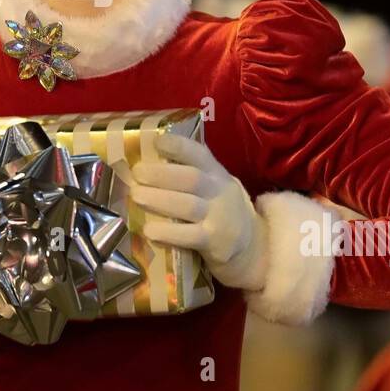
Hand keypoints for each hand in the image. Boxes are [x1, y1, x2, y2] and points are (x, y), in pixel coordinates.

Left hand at [131, 133, 266, 289]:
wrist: (253, 248)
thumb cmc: (220, 212)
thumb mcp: (212, 188)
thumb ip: (186, 177)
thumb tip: (138, 166)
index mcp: (216, 173)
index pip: (199, 154)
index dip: (179, 146)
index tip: (157, 142)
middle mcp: (220, 192)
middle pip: (192, 178)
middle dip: (161, 174)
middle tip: (136, 173)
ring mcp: (220, 218)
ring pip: (188, 206)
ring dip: (159, 200)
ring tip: (136, 196)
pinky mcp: (216, 243)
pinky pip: (189, 236)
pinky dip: (168, 233)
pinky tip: (149, 231)